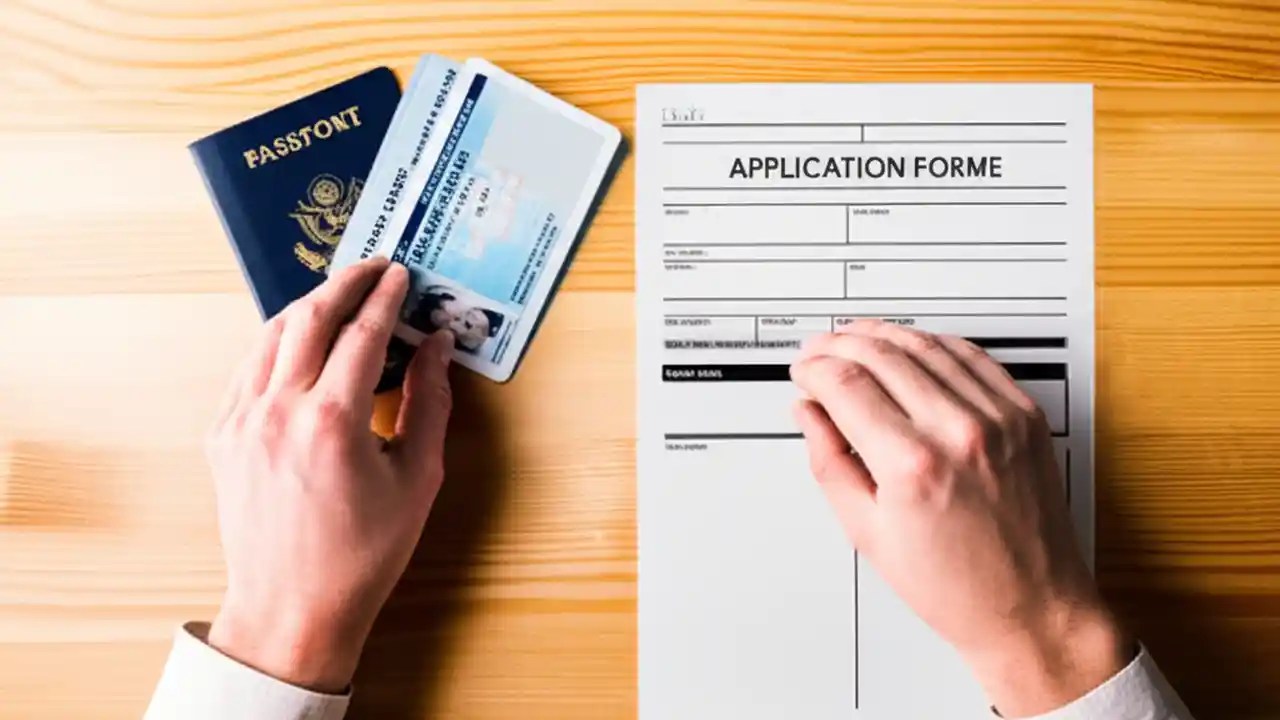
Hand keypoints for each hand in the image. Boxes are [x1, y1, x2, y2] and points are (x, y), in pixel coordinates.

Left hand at [203, 257, 454, 692]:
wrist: (292, 608)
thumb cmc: (363, 554)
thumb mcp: (417, 479)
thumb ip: (430, 403)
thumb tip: (437, 346)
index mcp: (333, 421)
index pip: (362, 333)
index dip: (386, 297)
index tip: (402, 274)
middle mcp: (279, 411)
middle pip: (309, 318)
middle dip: (344, 283)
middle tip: (372, 267)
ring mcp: (241, 422)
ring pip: (271, 336)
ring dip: (307, 307)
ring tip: (338, 296)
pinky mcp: (221, 436)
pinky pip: (249, 369)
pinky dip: (277, 344)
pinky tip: (300, 344)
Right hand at [790, 321, 1129, 717]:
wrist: (1033, 609)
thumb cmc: (958, 587)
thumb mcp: (869, 533)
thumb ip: (830, 463)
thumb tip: (810, 415)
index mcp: (913, 466)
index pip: (846, 383)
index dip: (814, 368)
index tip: (804, 372)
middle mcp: (959, 432)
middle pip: (882, 353)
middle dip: (839, 344)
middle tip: (820, 350)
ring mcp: (999, 418)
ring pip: (927, 344)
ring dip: (883, 334)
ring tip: (857, 337)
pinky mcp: (1025, 415)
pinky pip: (973, 356)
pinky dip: (934, 342)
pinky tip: (913, 344)